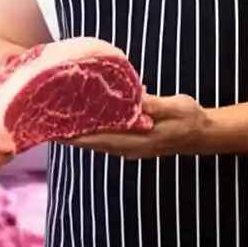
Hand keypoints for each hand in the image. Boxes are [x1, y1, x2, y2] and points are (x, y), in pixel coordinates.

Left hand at [65, 95, 207, 159]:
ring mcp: (129, 147)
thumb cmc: (190, 119)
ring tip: (54, 119)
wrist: (203, 134)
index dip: (77, 136)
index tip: (55, 130)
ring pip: (96, 141)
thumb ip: (155, 104)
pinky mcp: (130, 141)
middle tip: (44, 122)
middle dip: (69, 134)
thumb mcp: (176, 107)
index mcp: (139, 140)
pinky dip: (90, 129)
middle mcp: (130, 148)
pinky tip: (80, 118)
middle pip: (93, 143)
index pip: (101, 139)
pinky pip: (105, 137)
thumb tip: (136, 99)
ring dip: (77, 132)